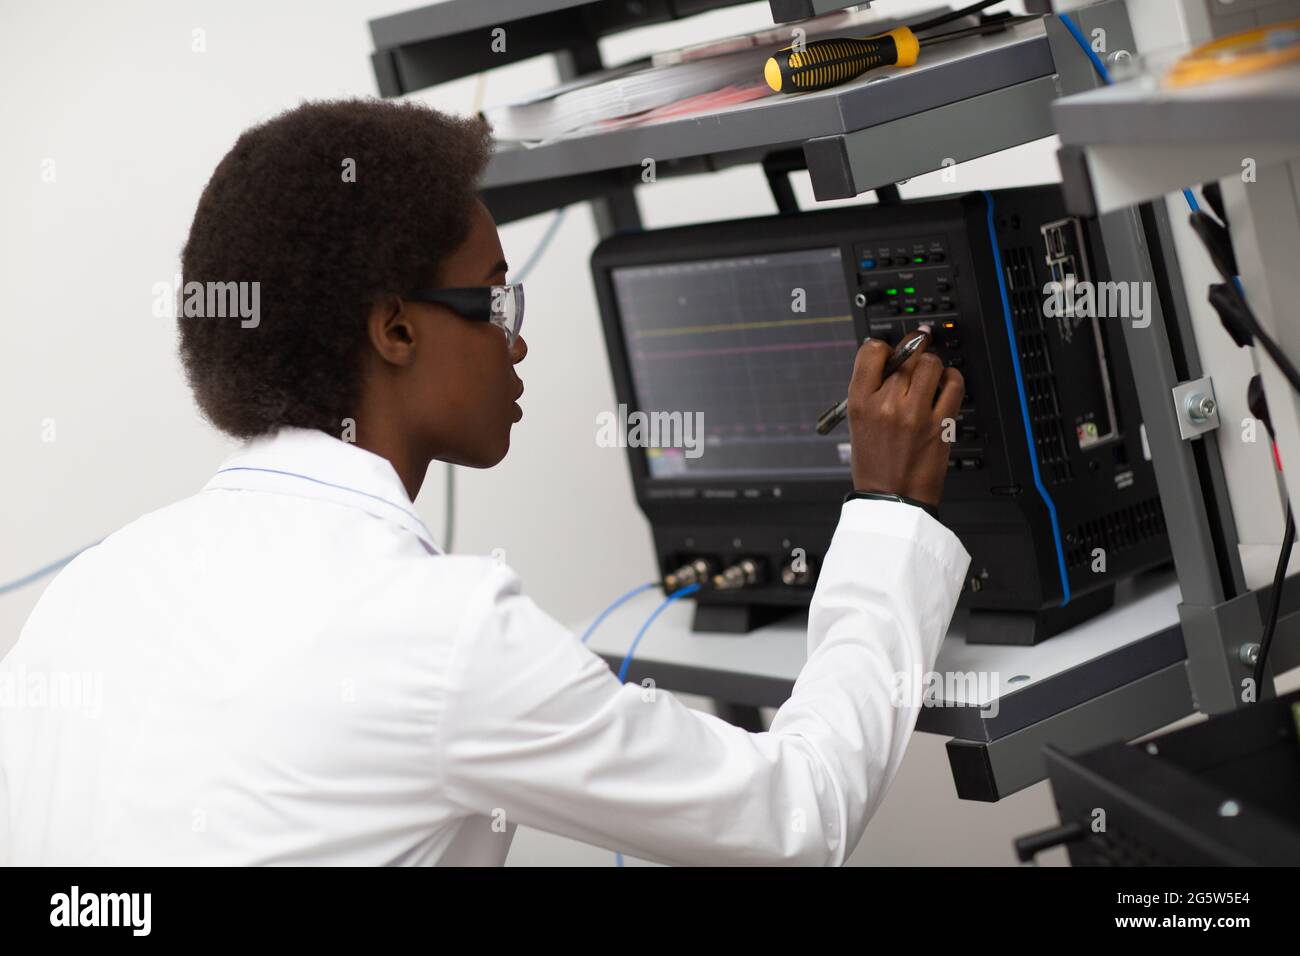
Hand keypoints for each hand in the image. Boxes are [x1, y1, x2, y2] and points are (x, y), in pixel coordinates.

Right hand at [846, 333, 964, 507]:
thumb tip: (895, 361)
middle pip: (906, 354)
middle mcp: (886, 404)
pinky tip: (945, 387)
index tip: (892, 353)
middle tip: (916, 358)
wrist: (892, 500)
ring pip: (931, 364)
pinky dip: (952, 380)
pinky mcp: (939, 424)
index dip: (885, 348)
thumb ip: (873, 391)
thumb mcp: (859, 423)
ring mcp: (914, 413)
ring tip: (931, 377)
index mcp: (860, 402)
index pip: (872, 350)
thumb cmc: (875, 466)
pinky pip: (954, 384)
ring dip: (933, 365)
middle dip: (913, 353)